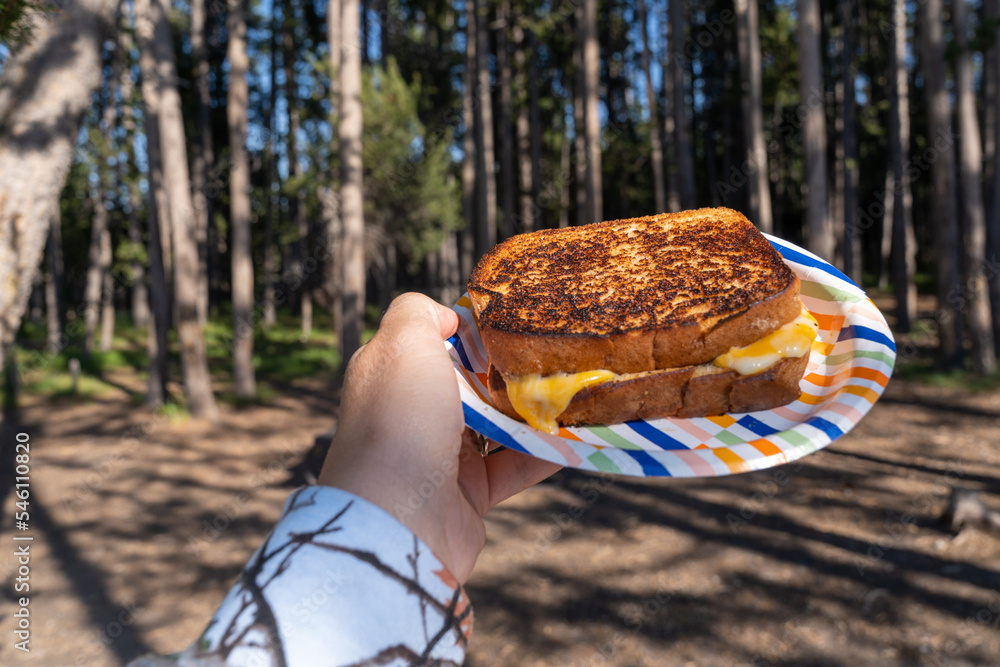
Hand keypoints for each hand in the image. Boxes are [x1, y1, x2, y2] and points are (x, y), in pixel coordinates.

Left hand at [317, 292, 560, 581]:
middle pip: (471, 382)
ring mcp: (442, 457)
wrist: (398, 521)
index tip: (515, 322)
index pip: (434, 342)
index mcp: (393, 376)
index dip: (472, 331)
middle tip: (558, 353)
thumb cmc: (399, 421)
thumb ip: (417, 312)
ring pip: (498, 425)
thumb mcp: (402, 345)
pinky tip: (580, 436)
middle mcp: (415, 413)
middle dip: (511, 370)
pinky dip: (547, 453)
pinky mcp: (470, 494)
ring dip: (536, 410)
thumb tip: (448, 314)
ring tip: (577, 389)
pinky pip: (515, 466)